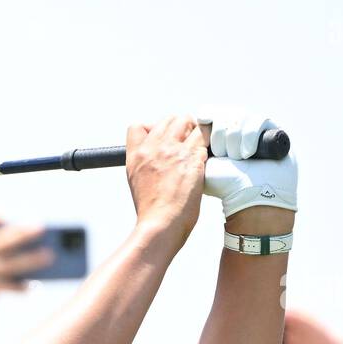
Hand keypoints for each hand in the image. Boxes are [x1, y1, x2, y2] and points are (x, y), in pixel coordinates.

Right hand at [125, 115, 206, 245]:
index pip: (138, 126)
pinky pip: (203, 138)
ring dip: (195, 132)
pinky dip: (206, 145)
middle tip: (186, 142)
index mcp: (136, 155)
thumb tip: (154, 157)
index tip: (162, 141)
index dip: (153, 129)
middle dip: (180, 126)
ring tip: (197, 148)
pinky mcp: (192, 158)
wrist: (160, 224)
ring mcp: (173, 152)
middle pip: (169, 119)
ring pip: (189, 123)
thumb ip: (144, 163)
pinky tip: (203, 158)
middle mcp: (153, 148)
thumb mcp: (136, 182)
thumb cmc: (151, 210)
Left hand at [197, 108, 297, 232]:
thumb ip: (185, 146)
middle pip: (223, 112)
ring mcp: (253, 127)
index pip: (209, 111)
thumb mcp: (198, 164)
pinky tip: (248, 153)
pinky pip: (258, 120)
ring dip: (233, 139)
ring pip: (238, 116)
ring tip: (237, 158)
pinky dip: (250, 136)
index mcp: (217, 131)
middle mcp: (235, 125)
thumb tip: (169, 128)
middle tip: (222, 154)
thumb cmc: (223, 185)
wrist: (249, 197)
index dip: (205, 120)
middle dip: (219, 133)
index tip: (204, 137)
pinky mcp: (271, 129)